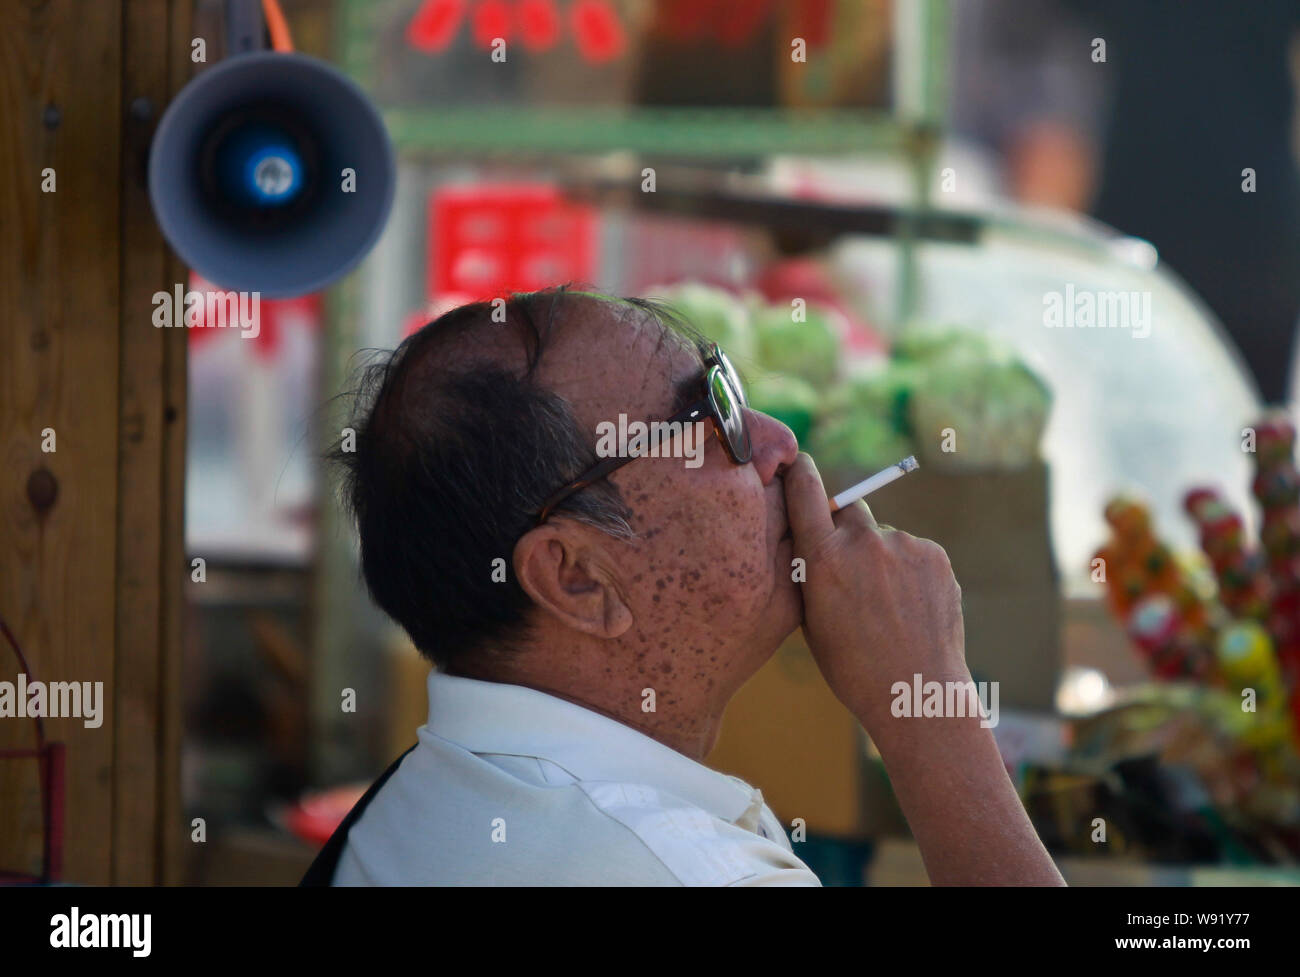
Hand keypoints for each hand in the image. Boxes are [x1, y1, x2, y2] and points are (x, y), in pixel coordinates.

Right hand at [783, 453, 967, 732]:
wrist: (915, 693)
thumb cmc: (852, 666)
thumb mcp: (811, 619)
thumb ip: (809, 572)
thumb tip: (808, 539)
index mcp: (822, 559)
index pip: (806, 492)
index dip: (800, 472)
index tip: (799, 462)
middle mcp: (863, 543)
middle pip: (850, 509)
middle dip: (846, 529)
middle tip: (851, 568)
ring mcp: (904, 546)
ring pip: (885, 537)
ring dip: (882, 558)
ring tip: (889, 607)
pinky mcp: (935, 556)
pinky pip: (913, 552)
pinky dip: (910, 571)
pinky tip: (910, 608)